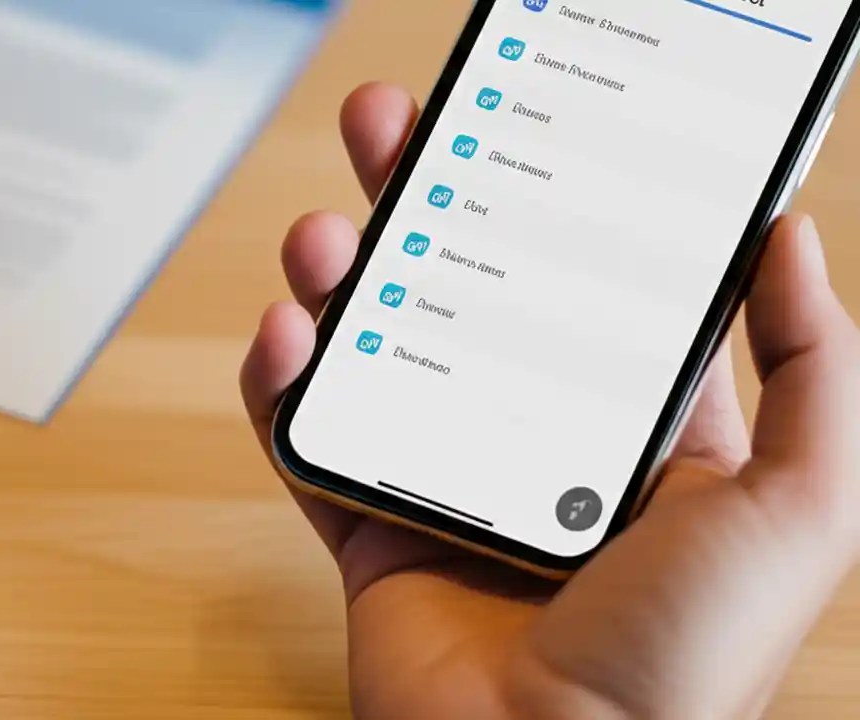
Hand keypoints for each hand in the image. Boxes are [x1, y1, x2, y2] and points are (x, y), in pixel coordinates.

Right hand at [241, 82, 859, 718]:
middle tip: (390, 131)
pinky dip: (284, 387)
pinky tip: (287, 337)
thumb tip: (789, 243)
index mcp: (629, 430)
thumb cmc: (686, 661)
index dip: (544, 202)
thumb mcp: (797, 504)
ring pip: (374, 354)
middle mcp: (530, 445)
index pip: (577, 284)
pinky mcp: (370, 530)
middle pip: (461, 296)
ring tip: (326, 235)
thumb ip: (810, 370)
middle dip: (421, 206)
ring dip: (340, 282)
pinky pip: (310, 443)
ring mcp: (443, 484)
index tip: (514, 129)